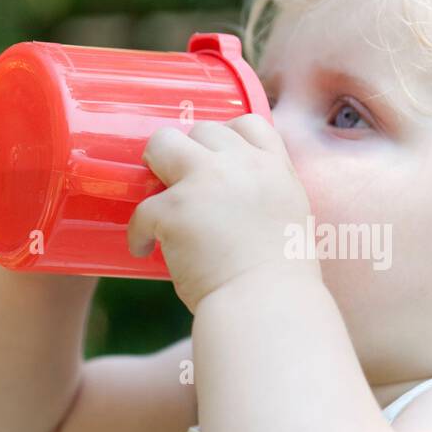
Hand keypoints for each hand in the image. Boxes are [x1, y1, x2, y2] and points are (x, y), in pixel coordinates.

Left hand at [126, 115, 319, 312]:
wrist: (268, 306)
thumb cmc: (282, 282)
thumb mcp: (292, 222)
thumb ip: (268, 201)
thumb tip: (236, 207)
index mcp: (274, 169)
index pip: (250, 124)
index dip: (229, 137)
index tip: (218, 159)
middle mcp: (240, 165)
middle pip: (202, 129)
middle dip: (189, 153)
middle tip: (182, 184)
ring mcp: (204, 183)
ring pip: (162, 143)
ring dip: (155, 165)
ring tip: (156, 194)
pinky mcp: (173, 210)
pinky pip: (141, 209)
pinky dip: (139, 233)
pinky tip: (143, 250)